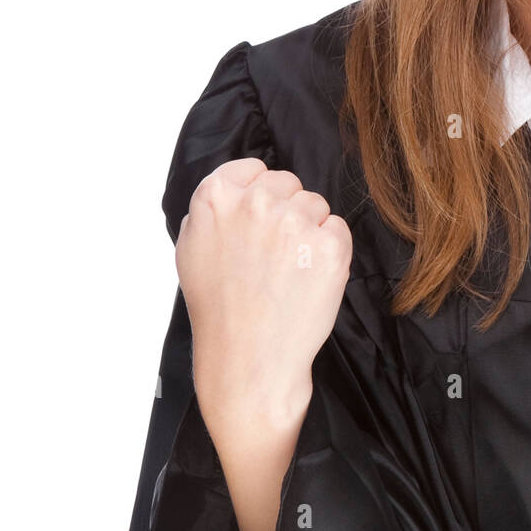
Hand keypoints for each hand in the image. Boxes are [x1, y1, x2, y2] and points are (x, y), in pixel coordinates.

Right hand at [175, 157, 351, 429]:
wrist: (248, 361)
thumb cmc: (220, 309)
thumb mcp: (192, 249)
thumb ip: (212, 208)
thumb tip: (238, 184)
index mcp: (215, 197)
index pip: (255, 169)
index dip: (259, 197)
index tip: (256, 225)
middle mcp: (256, 202)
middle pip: (289, 184)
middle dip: (286, 212)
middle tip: (272, 256)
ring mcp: (295, 223)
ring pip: (316, 205)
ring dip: (309, 231)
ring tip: (287, 272)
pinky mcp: (330, 245)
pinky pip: (338, 229)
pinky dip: (330, 251)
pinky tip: (308, 279)